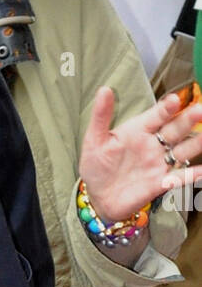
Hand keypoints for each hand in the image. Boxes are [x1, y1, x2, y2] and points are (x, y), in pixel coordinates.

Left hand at [79, 88, 201, 226]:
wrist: (97, 197)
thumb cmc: (96, 166)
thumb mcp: (95, 140)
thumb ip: (101, 116)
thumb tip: (104, 89)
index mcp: (139, 129)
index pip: (157, 115)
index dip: (166, 107)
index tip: (175, 99)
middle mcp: (154, 144)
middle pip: (175, 129)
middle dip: (188, 119)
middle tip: (200, 110)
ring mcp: (159, 163)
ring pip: (183, 150)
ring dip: (196, 142)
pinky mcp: (161, 183)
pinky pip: (179, 177)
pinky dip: (191, 174)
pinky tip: (201, 170)